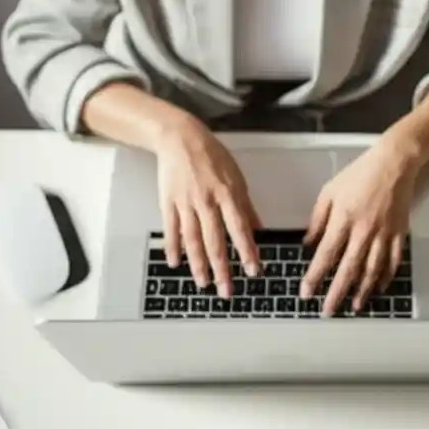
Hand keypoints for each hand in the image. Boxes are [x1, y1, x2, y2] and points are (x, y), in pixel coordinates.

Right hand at [154, 116, 262, 298]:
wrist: (180, 138)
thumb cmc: (211, 156)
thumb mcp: (237, 178)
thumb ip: (246, 207)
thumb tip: (260, 230)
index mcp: (227, 194)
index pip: (240, 228)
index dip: (247, 251)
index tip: (254, 270)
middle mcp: (207, 201)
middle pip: (215, 240)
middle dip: (222, 268)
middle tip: (227, 290)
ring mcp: (186, 203)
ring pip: (193, 240)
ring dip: (198, 265)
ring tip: (203, 283)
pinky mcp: (168, 202)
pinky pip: (171, 229)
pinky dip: (173, 247)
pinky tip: (176, 263)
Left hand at [300, 138, 423, 315]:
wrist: (394, 163)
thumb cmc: (360, 174)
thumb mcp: (329, 191)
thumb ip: (317, 219)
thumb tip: (308, 243)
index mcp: (343, 219)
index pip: (326, 254)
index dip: (315, 276)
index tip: (306, 292)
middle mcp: (364, 231)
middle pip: (348, 269)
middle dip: (336, 293)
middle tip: (328, 310)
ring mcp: (384, 234)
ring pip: (372, 270)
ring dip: (362, 291)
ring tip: (354, 306)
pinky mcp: (399, 233)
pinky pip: (393, 261)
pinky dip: (386, 277)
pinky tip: (379, 288)